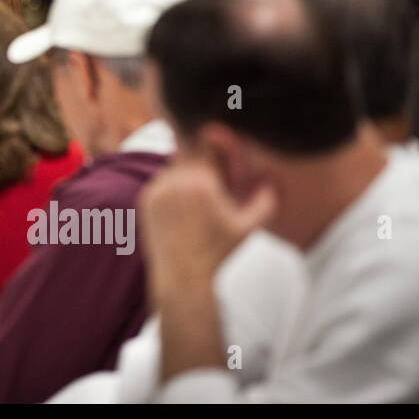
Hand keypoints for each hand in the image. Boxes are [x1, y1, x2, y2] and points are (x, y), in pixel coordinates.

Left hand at [140, 153, 276, 297]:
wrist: (182, 274)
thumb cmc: (218, 251)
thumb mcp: (248, 227)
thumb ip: (266, 200)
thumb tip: (271, 177)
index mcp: (202, 184)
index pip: (209, 145)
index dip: (220, 149)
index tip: (227, 164)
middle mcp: (176, 182)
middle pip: (191, 151)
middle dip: (205, 161)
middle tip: (217, 182)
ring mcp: (158, 189)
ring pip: (175, 164)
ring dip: (189, 172)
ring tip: (201, 198)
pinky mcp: (146, 198)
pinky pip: (163, 179)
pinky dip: (174, 185)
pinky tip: (186, 207)